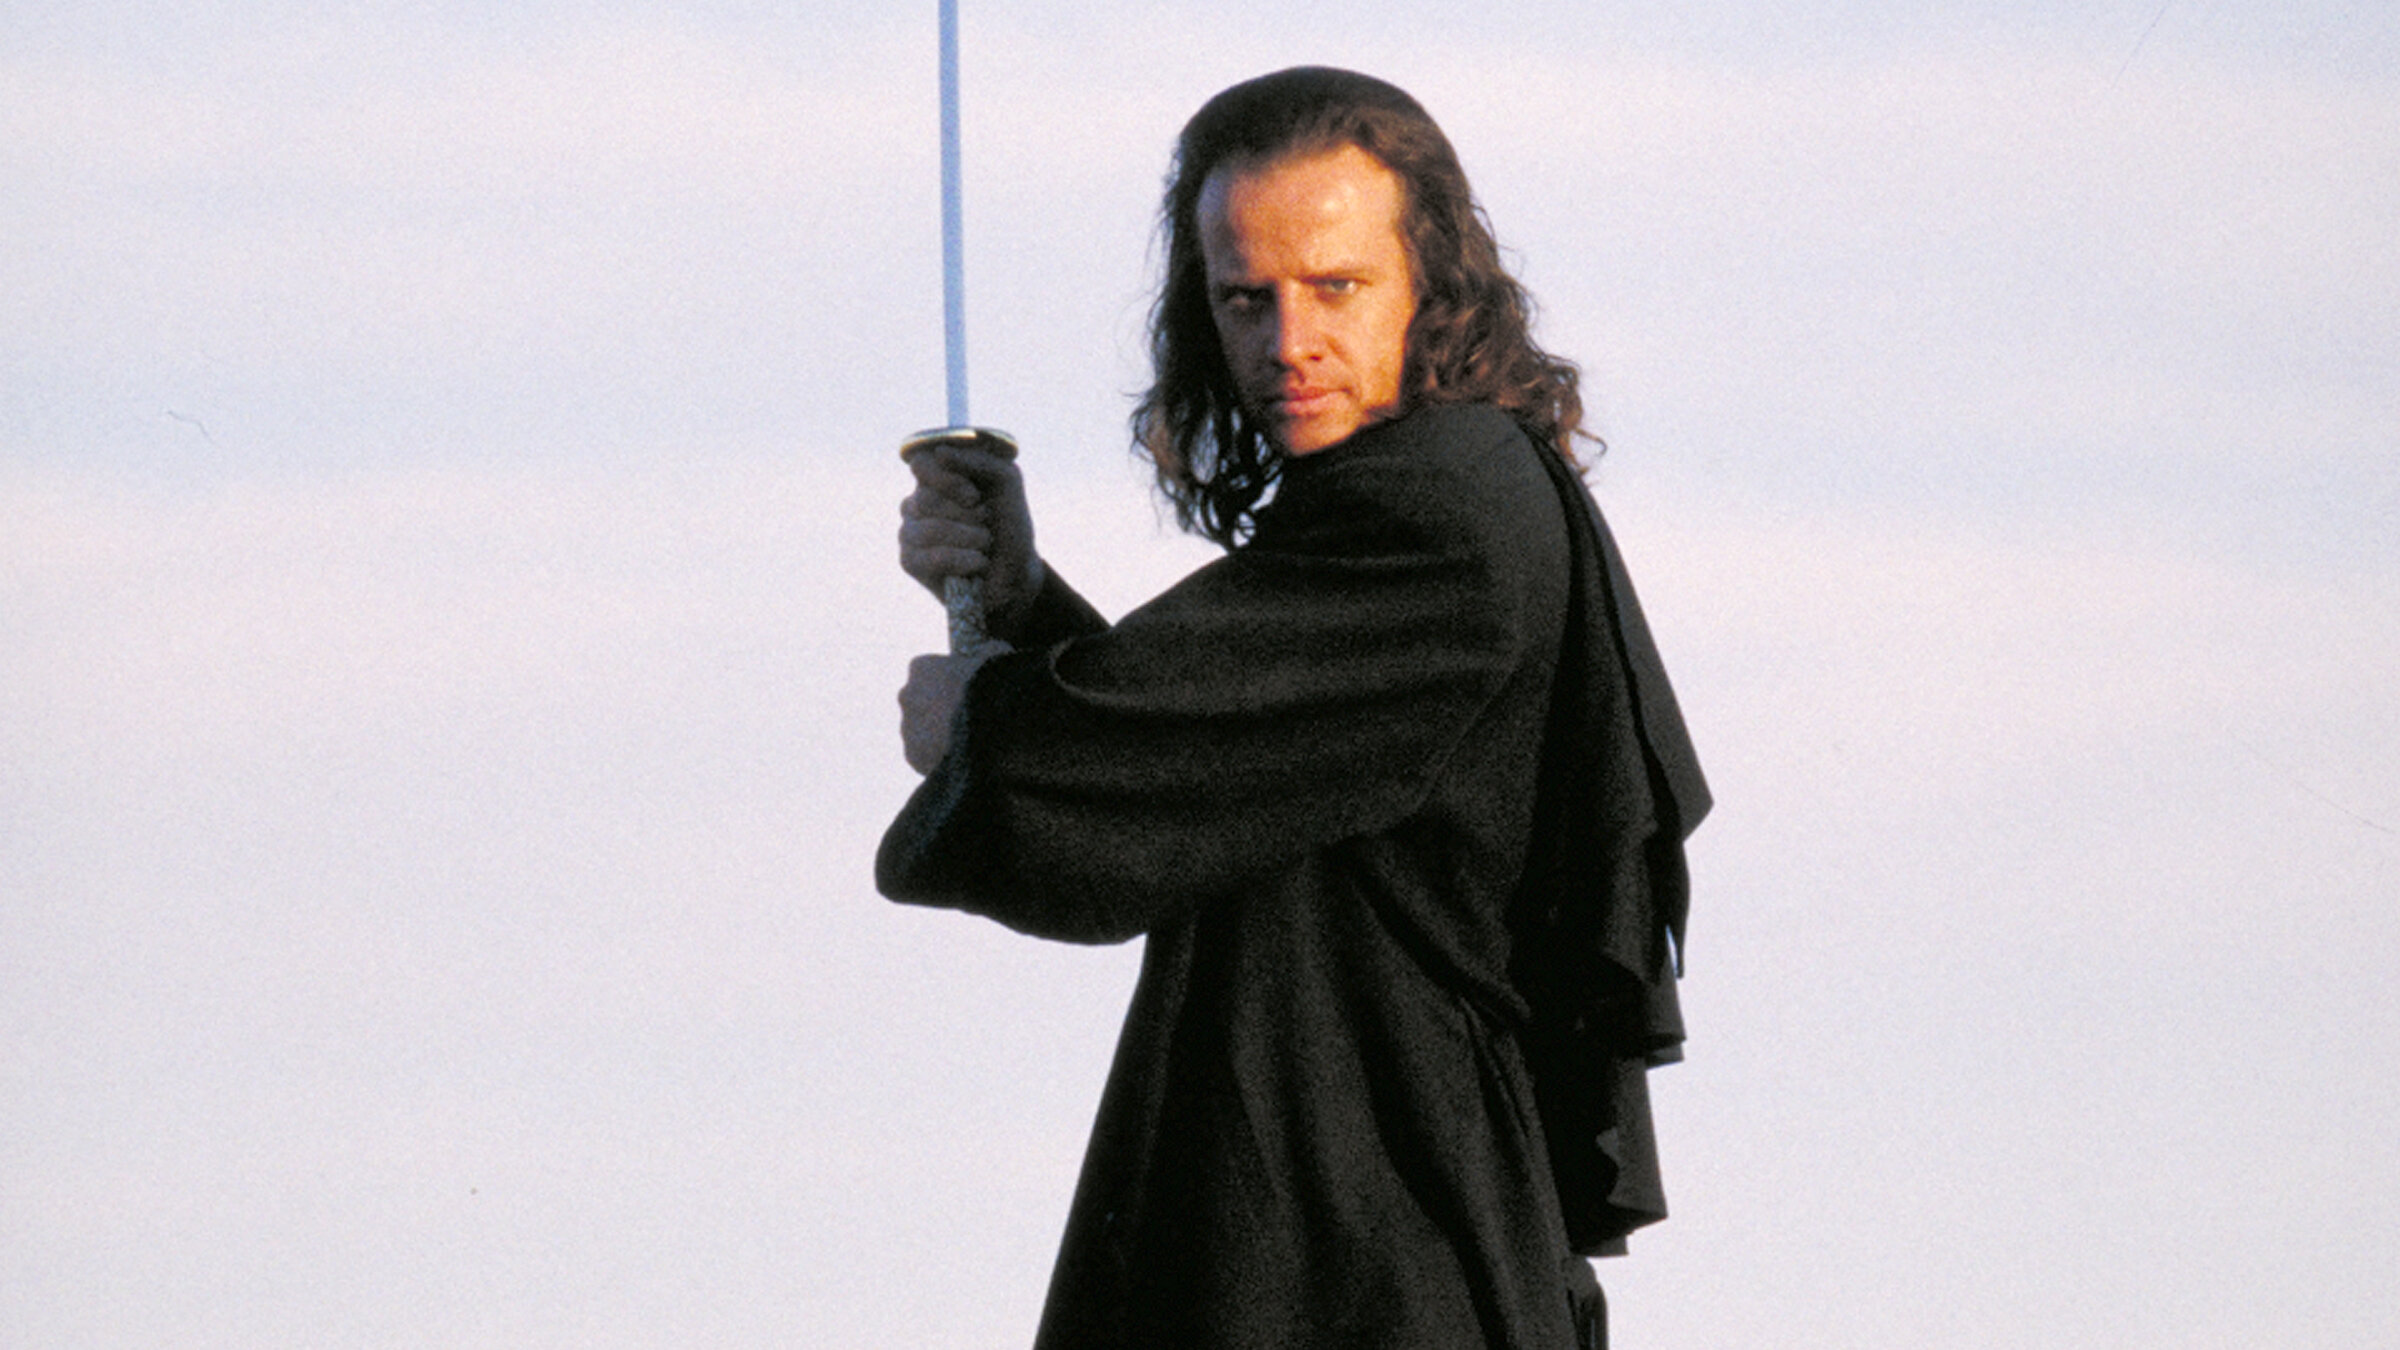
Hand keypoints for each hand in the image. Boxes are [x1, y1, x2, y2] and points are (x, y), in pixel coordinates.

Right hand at [899, 438, 1044, 642]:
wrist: (1016, 573)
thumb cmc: (1009, 525)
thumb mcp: (1007, 483)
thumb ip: (980, 461)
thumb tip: (940, 453)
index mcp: (936, 477)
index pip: (920, 464)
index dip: (947, 480)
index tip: (974, 496)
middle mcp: (917, 501)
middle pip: (926, 499)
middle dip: (967, 515)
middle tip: (985, 523)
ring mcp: (909, 530)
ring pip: (929, 529)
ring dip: (970, 538)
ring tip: (985, 544)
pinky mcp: (909, 561)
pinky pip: (930, 557)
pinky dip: (963, 560)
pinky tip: (977, 563)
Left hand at [899, 650, 999, 773]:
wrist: (990, 729)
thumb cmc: (992, 687)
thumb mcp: (998, 658)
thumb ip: (991, 652)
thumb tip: (994, 649)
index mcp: (921, 668)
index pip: (930, 672)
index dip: (951, 682)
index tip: (970, 691)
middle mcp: (907, 695)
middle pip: (923, 702)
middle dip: (941, 710)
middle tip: (970, 719)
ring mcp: (907, 727)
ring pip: (923, 731)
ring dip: (940, 735)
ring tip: (970, 743)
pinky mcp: (913, 755)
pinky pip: (926, 756)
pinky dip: (940, 758)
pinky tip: (963, 758)